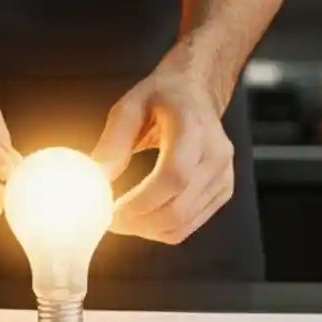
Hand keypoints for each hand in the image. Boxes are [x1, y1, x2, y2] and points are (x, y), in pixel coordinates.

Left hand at [90, 64, 234, 243]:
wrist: (196, 92)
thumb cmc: (162, 96)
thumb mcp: (129, 107)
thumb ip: (113, 142)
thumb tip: (99, 180)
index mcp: (192, 129)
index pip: (173, 176)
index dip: (141, 202)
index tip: (112, 210)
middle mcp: (215, 155)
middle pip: (179, 208)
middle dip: (139, 223)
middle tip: (110, 221)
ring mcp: (223, 175)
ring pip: (184, 224)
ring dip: (148, 230)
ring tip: (123, 218)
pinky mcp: (223, 190)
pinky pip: (191, 225)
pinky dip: (163, 229)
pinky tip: (144, 216)